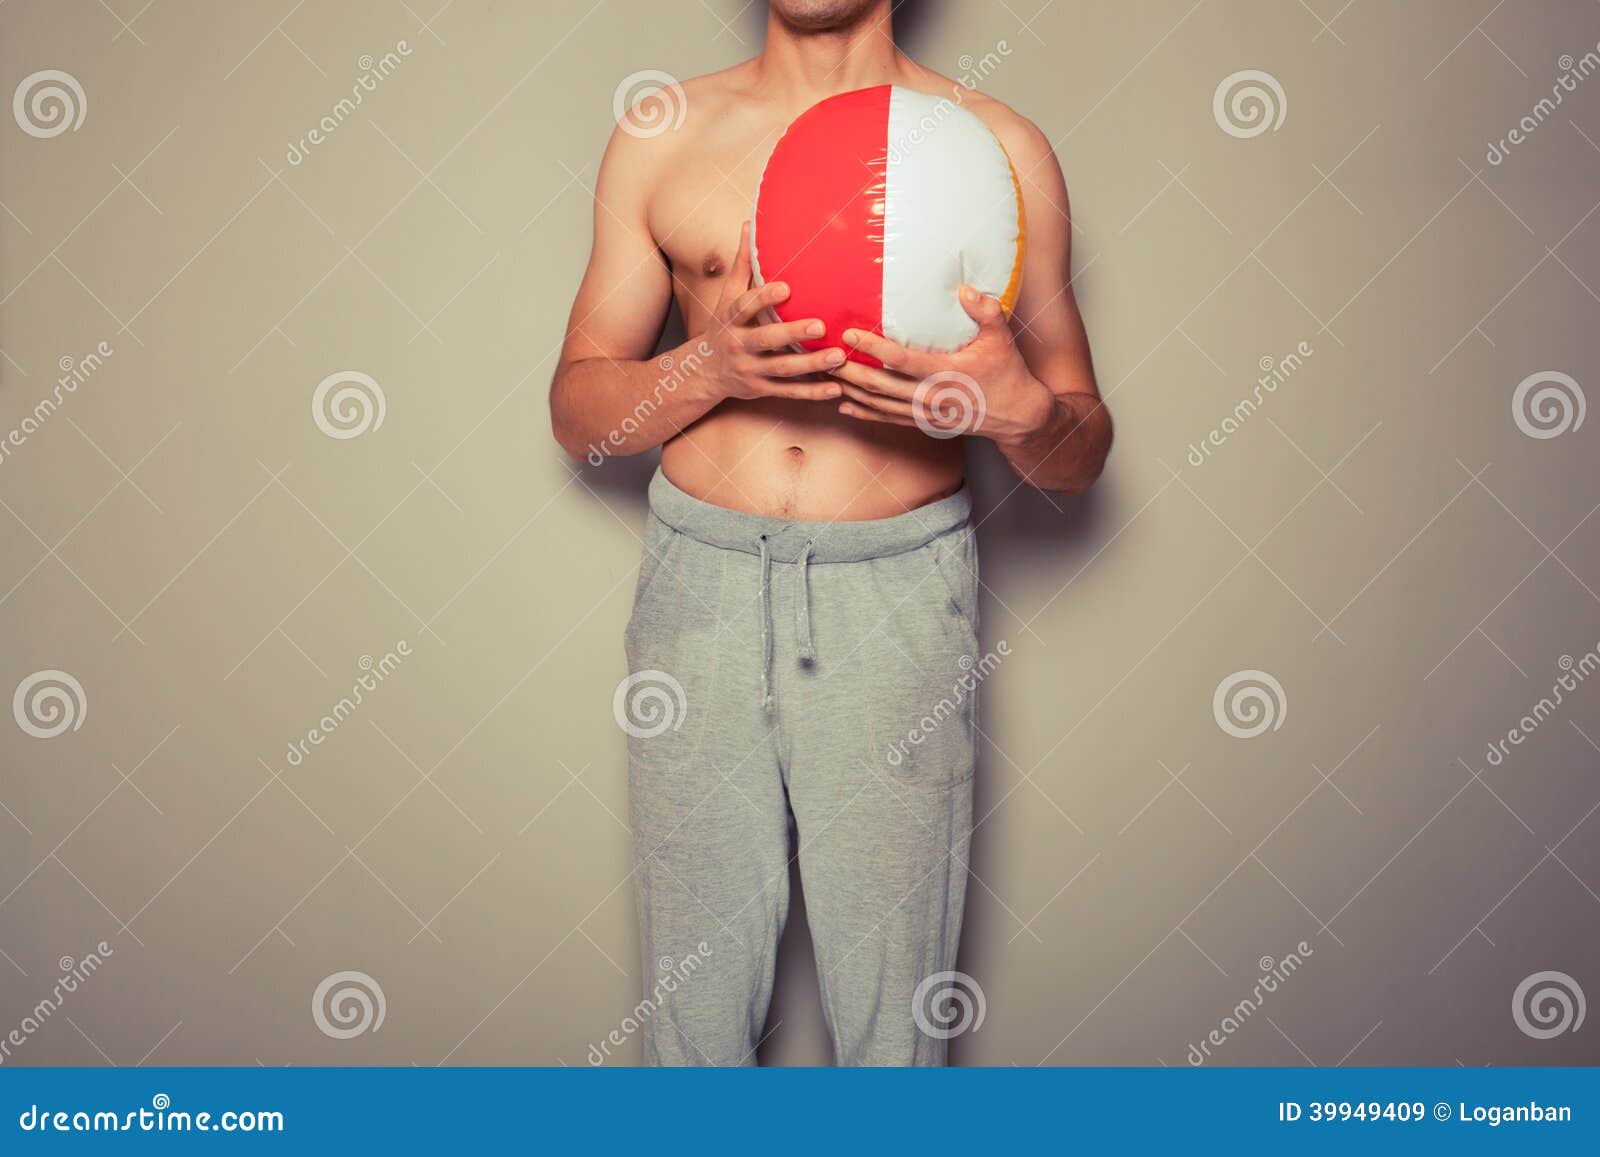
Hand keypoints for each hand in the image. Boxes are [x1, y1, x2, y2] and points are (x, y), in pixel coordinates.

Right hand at [698, 222, 845, 402]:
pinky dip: (812, 393)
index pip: (745, 307)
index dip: (763, 298)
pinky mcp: (762, 390)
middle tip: (820, 326)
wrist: (704, 373)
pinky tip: (836, 389)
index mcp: (731, 319)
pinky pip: (789, 392)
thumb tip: (749, 224)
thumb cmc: (724, 326)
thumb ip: (741, 264)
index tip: (786, 288)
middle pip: (766, 340)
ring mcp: (751, 370)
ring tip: (839, 357)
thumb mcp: (727, 297)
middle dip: (793, 334)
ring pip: (782, 370)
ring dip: (811, 365)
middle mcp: (739, 345)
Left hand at [833, 285, 1055, 442]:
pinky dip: (863, 412)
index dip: (873, 348)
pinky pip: (886, 419)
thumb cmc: (1007, 373)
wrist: (1016, 416)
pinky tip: (844, 405)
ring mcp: (924, 413)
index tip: (849, 335)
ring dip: (850, 392)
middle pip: (879, 386)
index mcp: (946, 374)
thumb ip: (984, 311)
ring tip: (824, 378)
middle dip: (848, 371)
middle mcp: (930, 397)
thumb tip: (964, 288)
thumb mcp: (1001, 338)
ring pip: (878, 404)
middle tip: (823, 357)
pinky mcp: (923, 423)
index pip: (901, 360)